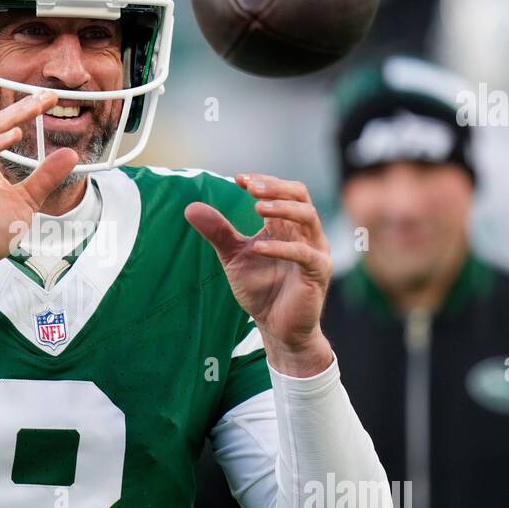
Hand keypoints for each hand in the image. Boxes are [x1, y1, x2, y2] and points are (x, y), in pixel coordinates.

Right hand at [0, 91, 78, 314]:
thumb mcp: (27, 201)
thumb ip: (45, 177)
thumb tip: (70, 155)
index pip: (1, 129)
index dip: (22, 111)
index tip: (47, 99)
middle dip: (19, 108)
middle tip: (45, 96)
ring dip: (8, 120)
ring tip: (32, 108)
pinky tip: (14, 136)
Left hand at [185, 174, 334, 376]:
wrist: (277, 328)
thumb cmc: (261, 289)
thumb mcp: (233, 256)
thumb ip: (218, 232)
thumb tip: (191, 207)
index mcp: (287, 225)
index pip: (283, 191)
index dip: (263, 181)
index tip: (238, 179)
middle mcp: (305, 233)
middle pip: (300, 195)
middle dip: (275, 187)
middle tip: (250, 187)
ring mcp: (315, 251)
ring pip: (308, 217)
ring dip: (283, 208)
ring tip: (257, 207)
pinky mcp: (318, 272)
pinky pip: (304, 254)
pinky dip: (281, 248)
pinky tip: (257, 248)